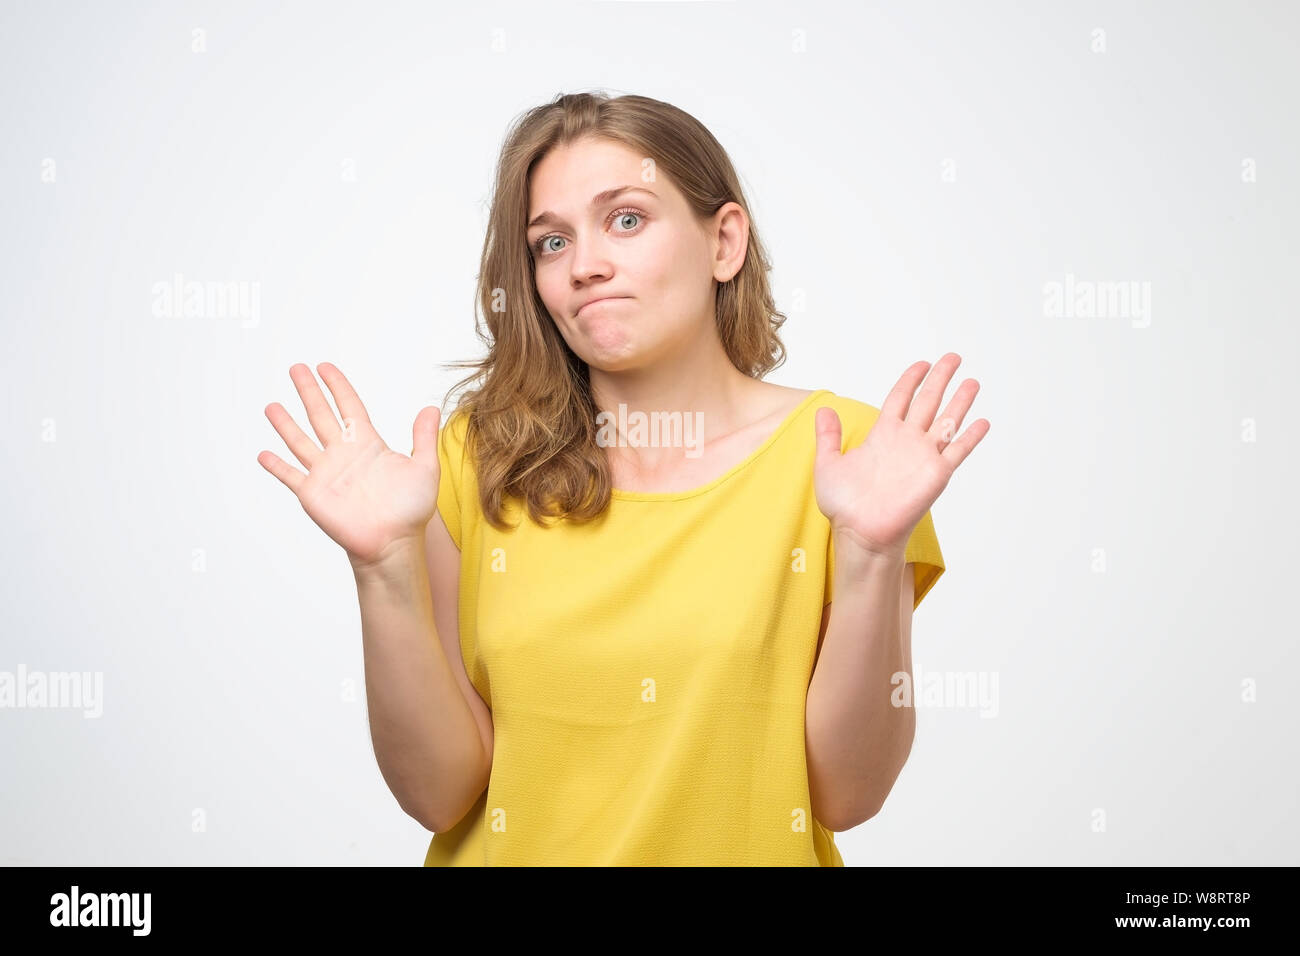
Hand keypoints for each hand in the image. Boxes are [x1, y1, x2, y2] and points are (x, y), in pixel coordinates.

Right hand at [257, 362, 442, 569]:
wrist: (393, 543)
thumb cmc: (410, 511)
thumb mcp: (424, 468)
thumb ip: (423, 438)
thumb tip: (430, 408)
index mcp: (367, 444)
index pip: (348, 406)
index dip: (337, 386)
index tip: (325, 367)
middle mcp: (343, 454)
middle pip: (321, 414)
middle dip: (308, 391)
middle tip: (296, 368)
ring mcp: (326, 474)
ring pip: (300, 441)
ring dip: (285, 423)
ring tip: (271, 406)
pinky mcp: (313, 494)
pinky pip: (290, 475)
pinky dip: (276, 465)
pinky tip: (263, 454)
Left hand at [814, 353, 988, 557]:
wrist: (860, 532)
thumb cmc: (844, 506)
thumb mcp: (828, 464)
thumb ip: (827, 437)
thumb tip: (824, 409)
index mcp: (883, 435)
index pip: (901, 399)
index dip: (911, 380)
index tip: (922, 363)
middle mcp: (906, 442)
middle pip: (928, 401)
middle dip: (941, 378)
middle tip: (953, 357)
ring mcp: (923, 457)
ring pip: (946, 421)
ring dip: (960, 401)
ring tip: (973, 382)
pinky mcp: (936, 474)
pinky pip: (957, 451)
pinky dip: (970, 436)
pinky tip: (982, 422)